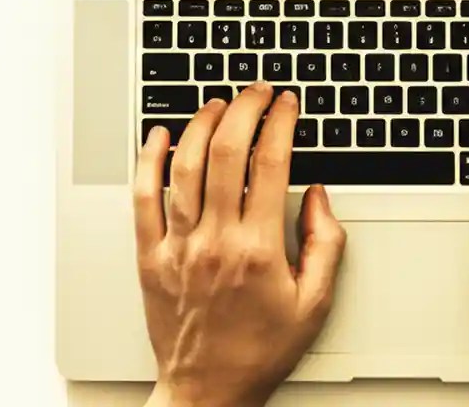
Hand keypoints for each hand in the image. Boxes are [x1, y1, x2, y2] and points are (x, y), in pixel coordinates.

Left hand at [133, 83, 346, 406]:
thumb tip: (317, 196)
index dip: (281, 122)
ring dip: (201, 125)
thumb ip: (326, 244)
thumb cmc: (259, 351)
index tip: (288, 105)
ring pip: (183, 166)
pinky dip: (149, 161)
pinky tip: (159, 136)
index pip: (270, 163)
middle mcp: (216, 241)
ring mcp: (178, 246)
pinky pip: (142, 198)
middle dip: (244, 108)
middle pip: (225, 152)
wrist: (208, 390)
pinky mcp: (149, 256)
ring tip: (217, 104)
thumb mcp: (316, 303)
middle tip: (257, 92)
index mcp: (259, 250)